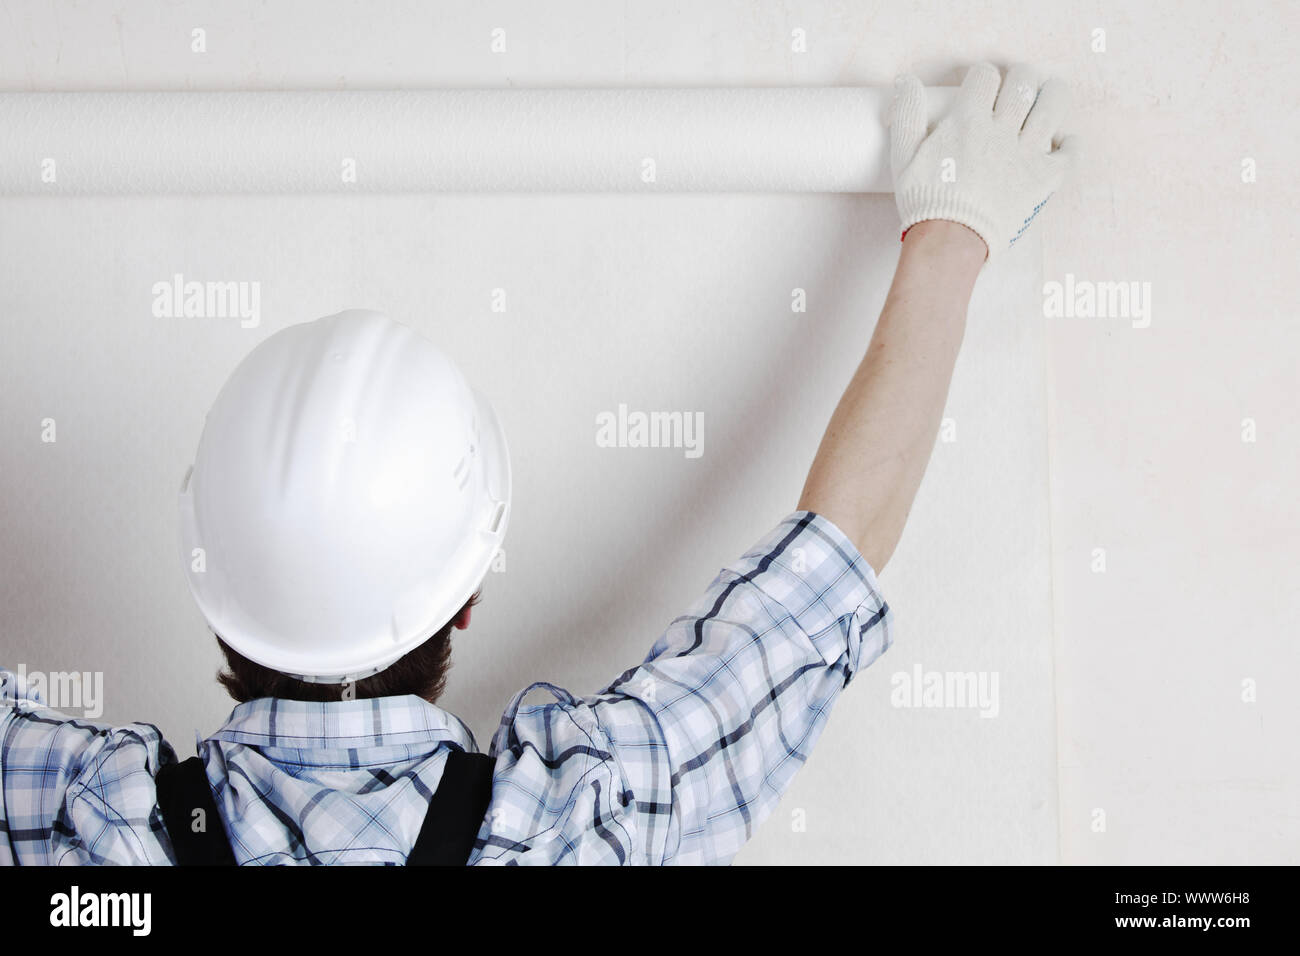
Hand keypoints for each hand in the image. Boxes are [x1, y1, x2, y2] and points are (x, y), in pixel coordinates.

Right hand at [889, 63, 1077, 260]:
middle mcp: (1002, 129)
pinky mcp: (1044, 178)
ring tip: (1047, 97)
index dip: (983, 77)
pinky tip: (1063, 143)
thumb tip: (906, 80)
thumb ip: (907, 115)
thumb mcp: (903, 157)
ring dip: (1052, 94)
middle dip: (1020, 79)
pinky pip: (1071, 152)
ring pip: (1053, 104)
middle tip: (1015, 90)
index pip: (985, 76)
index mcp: (968, 120)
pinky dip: (1070, 143)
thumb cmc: (924, 201)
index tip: (981, 87)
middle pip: (1023, 82)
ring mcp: (1027, 153)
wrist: (949, 242)